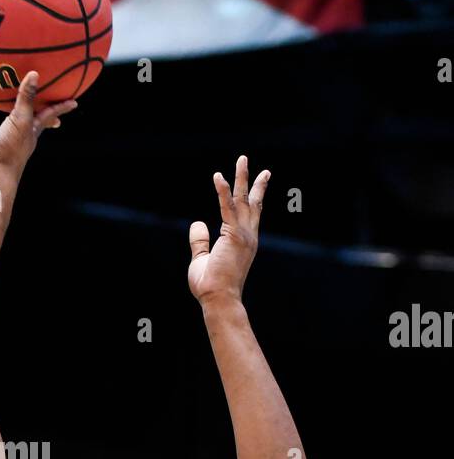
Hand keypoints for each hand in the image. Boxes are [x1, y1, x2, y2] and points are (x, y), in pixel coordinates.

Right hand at [0, 71, 76, 178]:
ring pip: (17, 121)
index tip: (74, 102)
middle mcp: (22, 134)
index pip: (50, 115)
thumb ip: (26, 98)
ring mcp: (8, 137)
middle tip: (51, 104)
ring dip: (21, 113)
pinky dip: (0, 117)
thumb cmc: (11, 148)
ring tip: (23, 103)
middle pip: (36, 119)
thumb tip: (34, 74)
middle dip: (43, 112)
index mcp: (33, 131)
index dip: (61, 107)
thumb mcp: (21, 120)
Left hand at [188, 157, 269, 306]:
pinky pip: (227, 208)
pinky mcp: (233, 236)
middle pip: (253, 203)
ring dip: (242, 178)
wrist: (218, 299)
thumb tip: (197, 222)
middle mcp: (249, 236)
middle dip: (254, 182)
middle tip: (253, 164)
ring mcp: (244, 235)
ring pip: (243, 200)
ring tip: (242, 158)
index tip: (260, 180)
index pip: (252, 214)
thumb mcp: (202, 259)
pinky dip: (222, 192)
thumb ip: (200, 240)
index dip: (255, 196)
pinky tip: (218, 177)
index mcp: (245, 242)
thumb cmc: (210, 285)